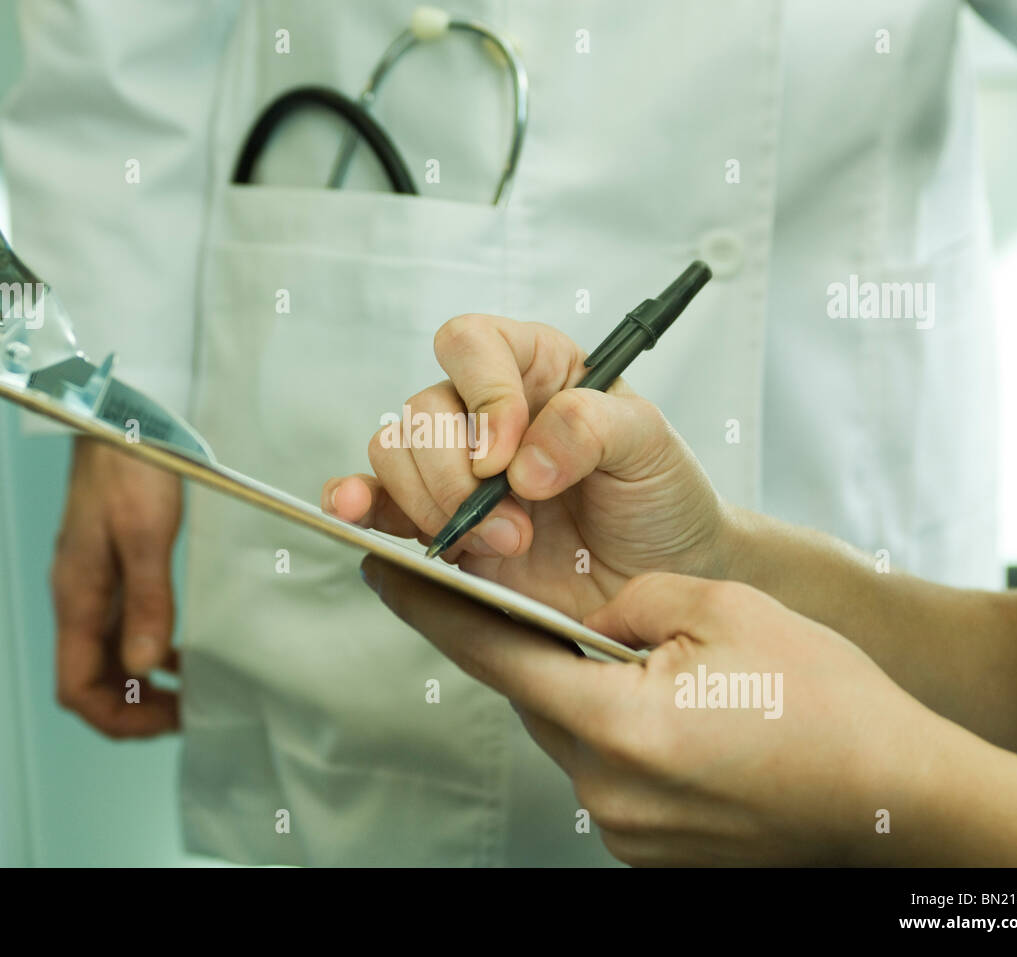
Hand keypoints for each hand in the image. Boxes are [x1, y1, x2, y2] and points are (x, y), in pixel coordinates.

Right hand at [49, 436, 181, 736]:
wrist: (117, 414)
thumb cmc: (129, 464)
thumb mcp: (146, 534)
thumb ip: (148, 602)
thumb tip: (148, 665)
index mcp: (78, 596)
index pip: (77, 688)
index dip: (118, 718)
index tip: (169, 720)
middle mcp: (78, 596)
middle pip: (91, 681)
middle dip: (134, 709)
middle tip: (187, 712)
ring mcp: (91, 582)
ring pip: (106, 657)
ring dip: (142, 683)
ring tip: (189, 689)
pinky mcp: (107, 566)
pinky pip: (119, 627)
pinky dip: (146, 649)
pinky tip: (178, 647)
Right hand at [324, 315, 726, 619]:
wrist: (659, 580)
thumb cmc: (660, 498)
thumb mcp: (650, 444)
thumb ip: (590, 427)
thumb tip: (521, 462)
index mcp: (535, 368)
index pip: (472, 344)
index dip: (481, 395)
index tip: (508, 457)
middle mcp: (484, 412)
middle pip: (423, 409)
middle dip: (459, 475)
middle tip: (516, 526)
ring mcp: (457, 469)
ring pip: (394, 454)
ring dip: (434, 505)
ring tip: (501, 546)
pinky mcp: (438, 523)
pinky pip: (376, 501)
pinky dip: (358, 504)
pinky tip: (355, 512)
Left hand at [361, 555, 969, 865]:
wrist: (898, 799)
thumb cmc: (827, 704)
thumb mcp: (723, 611)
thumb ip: (630, 602)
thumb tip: (590, 615)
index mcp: (617, 723)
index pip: (491, 652)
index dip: (430, 605)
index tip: (384, 568)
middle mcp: (604, 789)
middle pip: (530, 694)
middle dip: (537, 646)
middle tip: (563, 606)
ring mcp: (622, 829)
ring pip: (566, 733)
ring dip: (583, 691)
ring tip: (644, 665)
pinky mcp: (643, 848)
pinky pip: (599, 771)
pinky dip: (613, 733)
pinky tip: (667, 715)